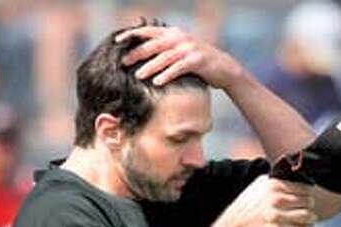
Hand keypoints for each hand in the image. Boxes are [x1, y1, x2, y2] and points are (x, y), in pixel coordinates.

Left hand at [116, 24, 242, 89]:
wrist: (223, 67)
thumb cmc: (195, 63)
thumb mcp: (178, 52)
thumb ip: (162, 50)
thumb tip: (138, 55)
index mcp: (173, 33)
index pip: (149, 31)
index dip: (132, 34)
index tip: (117, 40)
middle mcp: (180, 38)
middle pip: (154, 44)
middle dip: (137, 53)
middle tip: (123, 62)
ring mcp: (189, 48)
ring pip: (165, 56)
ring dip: (150, 66)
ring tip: (138, 75)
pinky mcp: (197, 60)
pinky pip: (179, 67)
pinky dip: (167, 74)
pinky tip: (157, 82)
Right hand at [218, 176, 316, 226]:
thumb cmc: (248, 207)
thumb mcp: (258, 186)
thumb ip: (275, 179)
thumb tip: (294, 173)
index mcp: (274, 185)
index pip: (305, 188)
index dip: (307, 196)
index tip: (304, 202)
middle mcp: (275, 198)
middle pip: (308, 202)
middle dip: (310, 209)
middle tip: (309, 214)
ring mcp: (275, 214)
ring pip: (307, 216)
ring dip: (310, 220)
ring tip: (308, 223)